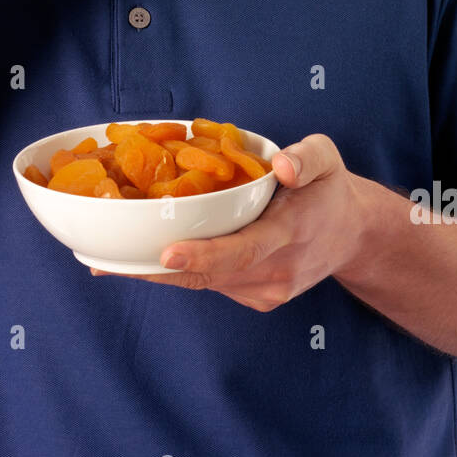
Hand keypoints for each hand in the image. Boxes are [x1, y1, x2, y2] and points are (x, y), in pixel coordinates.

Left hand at [90, 134, 362, 309]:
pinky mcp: (256, 298)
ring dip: (157, 275)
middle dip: (155, 271)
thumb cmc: (329, 190)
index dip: (204, 254)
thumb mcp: (328, 158)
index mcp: (290, 234)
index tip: (166, 253)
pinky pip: (210, 285)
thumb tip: (282, 166)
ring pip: (203, 284)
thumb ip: (307, 158)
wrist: (352, 236)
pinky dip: (177, 275)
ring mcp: (266, 291)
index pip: (244, 250)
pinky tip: (143, 262)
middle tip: (104, 263)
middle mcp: (276, 271)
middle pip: (210, 275)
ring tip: (106, 263)